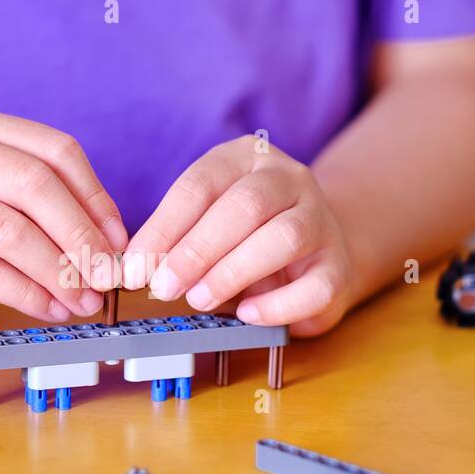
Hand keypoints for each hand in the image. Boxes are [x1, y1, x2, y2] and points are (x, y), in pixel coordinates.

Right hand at [0, 107, 125, 318]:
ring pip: (12, 233)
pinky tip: (47, 309)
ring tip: (83, 303)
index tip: (119, 242)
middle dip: (82, 238)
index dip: (96, 199)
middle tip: (107, 278)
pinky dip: (26, 295)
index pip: (56, 152)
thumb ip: (39, 199)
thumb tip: (111, 244)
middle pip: (37, 187)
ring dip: (59, 274)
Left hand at [123, 136, 352, 336]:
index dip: (164, 227)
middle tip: (164, 287)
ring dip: (233, 272)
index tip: (135, 266)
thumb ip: (176, 239)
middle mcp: (290, 179)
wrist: (315, 250)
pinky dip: (277, 305)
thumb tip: (138, 268)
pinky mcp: (339, 266)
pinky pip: (314, 286)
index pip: (201, 184)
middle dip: (197, 250)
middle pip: (245, 206)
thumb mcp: (206, 224)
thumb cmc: (246, 236)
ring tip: (198, 299)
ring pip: (284, 237)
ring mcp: (321, 220)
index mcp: (246, 159)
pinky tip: (246, 314)